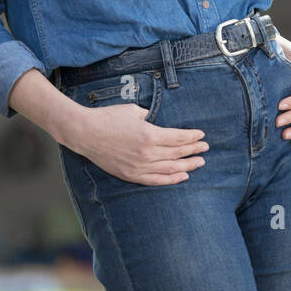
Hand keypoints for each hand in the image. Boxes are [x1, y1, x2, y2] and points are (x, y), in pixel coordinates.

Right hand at [73, 102, 208, 184]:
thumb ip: (148, 117)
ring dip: (187, 165)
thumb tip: (157, 120)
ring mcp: (140, 166)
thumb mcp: (132, 110)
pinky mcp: (131, 175)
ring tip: (199, 163)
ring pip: (170, 168)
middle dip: (194, 150)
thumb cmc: (108, 118)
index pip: (178, 138)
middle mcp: (147, 153)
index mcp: (149, 134)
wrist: (85, 133)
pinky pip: (156, 180)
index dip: (192, 137)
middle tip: (205, 148)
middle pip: (177, 153)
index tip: (201, 135)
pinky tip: (182, 176)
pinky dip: (171, 179)